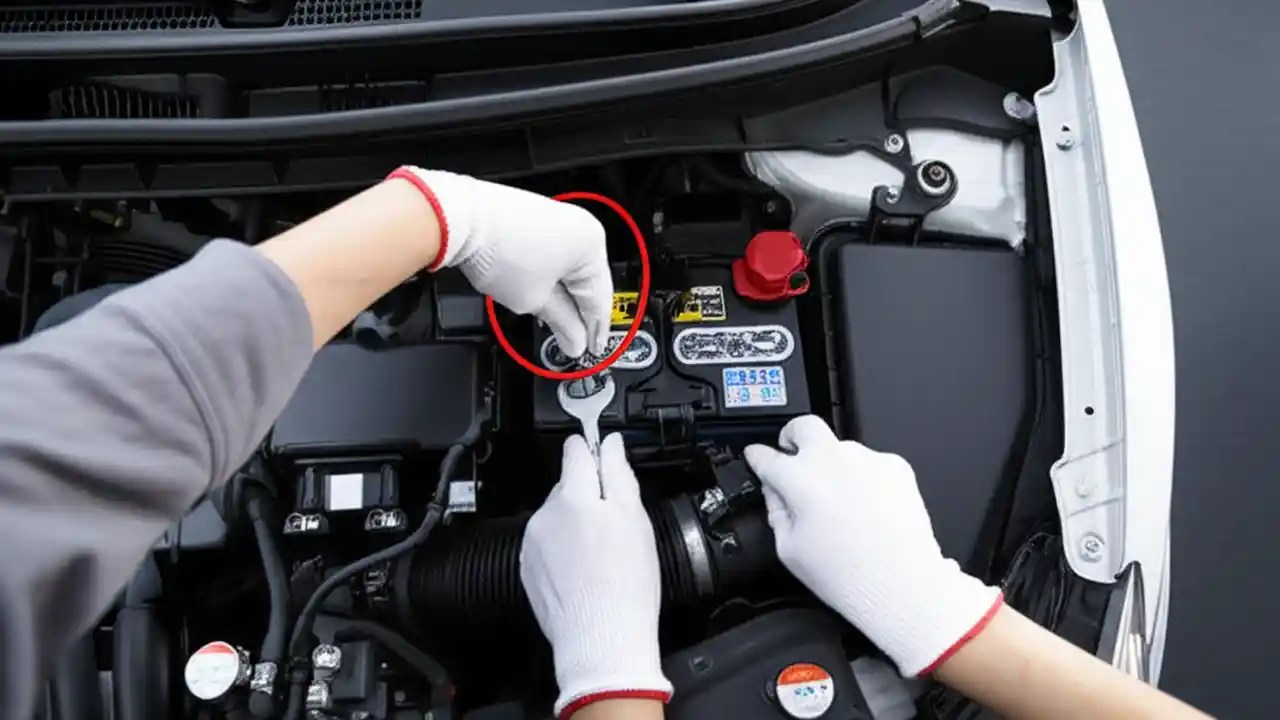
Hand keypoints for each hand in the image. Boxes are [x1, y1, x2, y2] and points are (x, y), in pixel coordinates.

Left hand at [389, 167, 611, 356]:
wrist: (462, 220)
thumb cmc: (498, 250)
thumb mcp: (534, 300)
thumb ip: (561, 323)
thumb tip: (574, 339)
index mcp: (591, 246)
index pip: (599, 299)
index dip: (595, 331)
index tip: (590, 349)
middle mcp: (581, 227)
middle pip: (587, 282)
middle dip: (578, 314)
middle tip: (573, 340)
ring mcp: (560, 220)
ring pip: (570, 269)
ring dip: (563, 296)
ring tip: (555, 322)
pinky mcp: (539, 219)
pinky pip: (555, 255)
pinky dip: (550, 277)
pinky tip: (542, 294)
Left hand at [520, 434, 671, 717]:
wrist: (600, 639)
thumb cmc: (624, 586)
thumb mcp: (635, 519)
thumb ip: (619, 474)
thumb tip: (610, 444)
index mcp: (572, 497)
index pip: (575, 451)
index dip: (592, 450)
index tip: (603, 456)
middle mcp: (544, 515)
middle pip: (567, 485)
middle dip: (588, 495)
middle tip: (615, 523)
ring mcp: (532, 543)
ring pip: (557, 516)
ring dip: (575, 524)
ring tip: (602, 555)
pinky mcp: (527, 569)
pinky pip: (546, 544)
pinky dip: (563, 550)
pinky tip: (585, 570)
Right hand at [744, 416, 1001, 676]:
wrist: (901, 584)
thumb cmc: (849, 574)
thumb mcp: (790, 550)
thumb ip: (776, 511)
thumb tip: (776, 493)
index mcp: (799, 479)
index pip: (766, 455)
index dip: (757, 456)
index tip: (756, 457)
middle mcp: (832, 460)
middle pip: (804, 426)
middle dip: (792, 437)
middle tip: (791, 457)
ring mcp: (866, 459)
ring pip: (839, 448)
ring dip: (831, 465)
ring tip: (838, 505)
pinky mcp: (896, 467)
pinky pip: (869, 463)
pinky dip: (862, 478)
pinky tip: (865, 508)